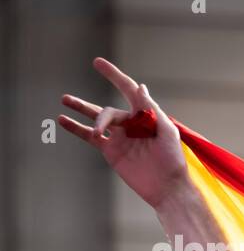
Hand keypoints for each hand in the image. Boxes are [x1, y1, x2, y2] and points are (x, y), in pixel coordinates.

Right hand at [59, 58, 189, 208]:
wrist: (167, 188)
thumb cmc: (173, 159)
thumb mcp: (167, 132)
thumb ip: (151, 109)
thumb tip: (140, 86)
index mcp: (145, 116)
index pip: (127, 90)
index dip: (114, 76)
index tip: (97, 62)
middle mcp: (131, 124)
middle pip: (108, 112)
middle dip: (91, 111)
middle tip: (75, 106)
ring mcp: (119, 137)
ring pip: (96, 119)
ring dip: (81, 109)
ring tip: (65, 100)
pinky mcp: (111, 151)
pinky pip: (90, 136)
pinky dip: (76, 128)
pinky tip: (63, 120)